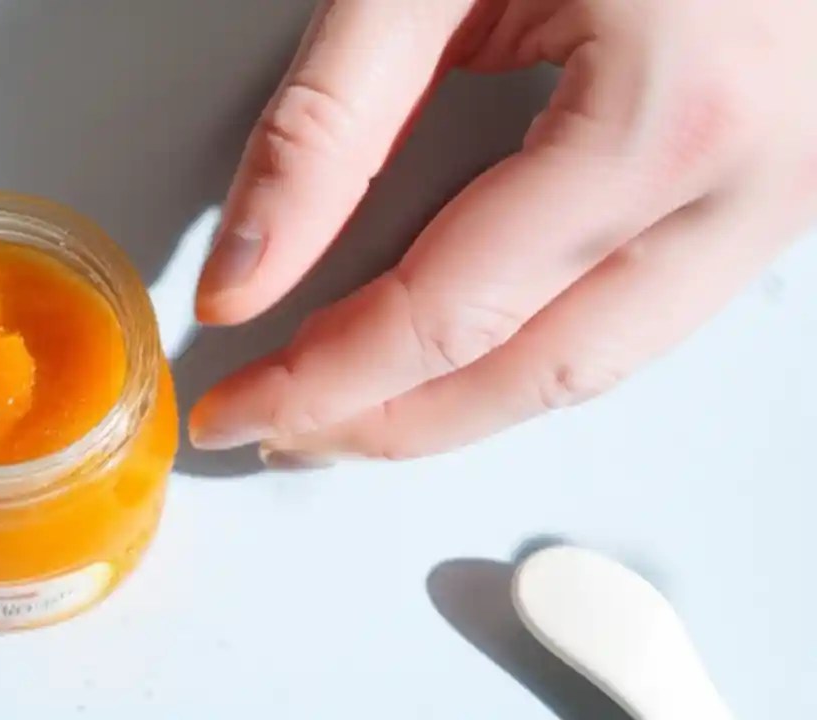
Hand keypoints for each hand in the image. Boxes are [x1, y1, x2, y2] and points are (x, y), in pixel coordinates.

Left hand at [190, 0, 816, 463]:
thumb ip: (326, 124)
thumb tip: (246, 274)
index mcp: (669, 112)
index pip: (453, 313)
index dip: (325, 381)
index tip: (234, 405)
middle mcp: (753, 177)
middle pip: (534, 374)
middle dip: (391, 422)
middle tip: (280, 428)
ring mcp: (783, 192)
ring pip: (597, 365)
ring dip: (461, 403)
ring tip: (350, 405)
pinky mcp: (773, 184)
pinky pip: (638, 312)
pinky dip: (530, 347)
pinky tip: (451, 347)